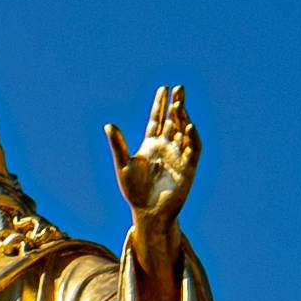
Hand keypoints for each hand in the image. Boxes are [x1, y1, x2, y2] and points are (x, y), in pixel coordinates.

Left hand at [104, 84, 198, 234]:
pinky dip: (192, 138)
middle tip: (179, 88)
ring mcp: (178, 156)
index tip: (163, 88)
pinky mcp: (188, 168)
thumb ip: (118, 144)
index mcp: (151, 145)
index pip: (157, 119)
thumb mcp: (123, 165)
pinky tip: (188, 126)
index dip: (160, 104)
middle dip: (176, 105)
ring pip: (183, 132)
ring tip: (179, 105)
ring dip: (183, 118)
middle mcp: (166, 147)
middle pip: (173, 121)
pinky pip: (193, 149)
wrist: (148, 212)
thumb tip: (108, 125)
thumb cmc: (134, 191)